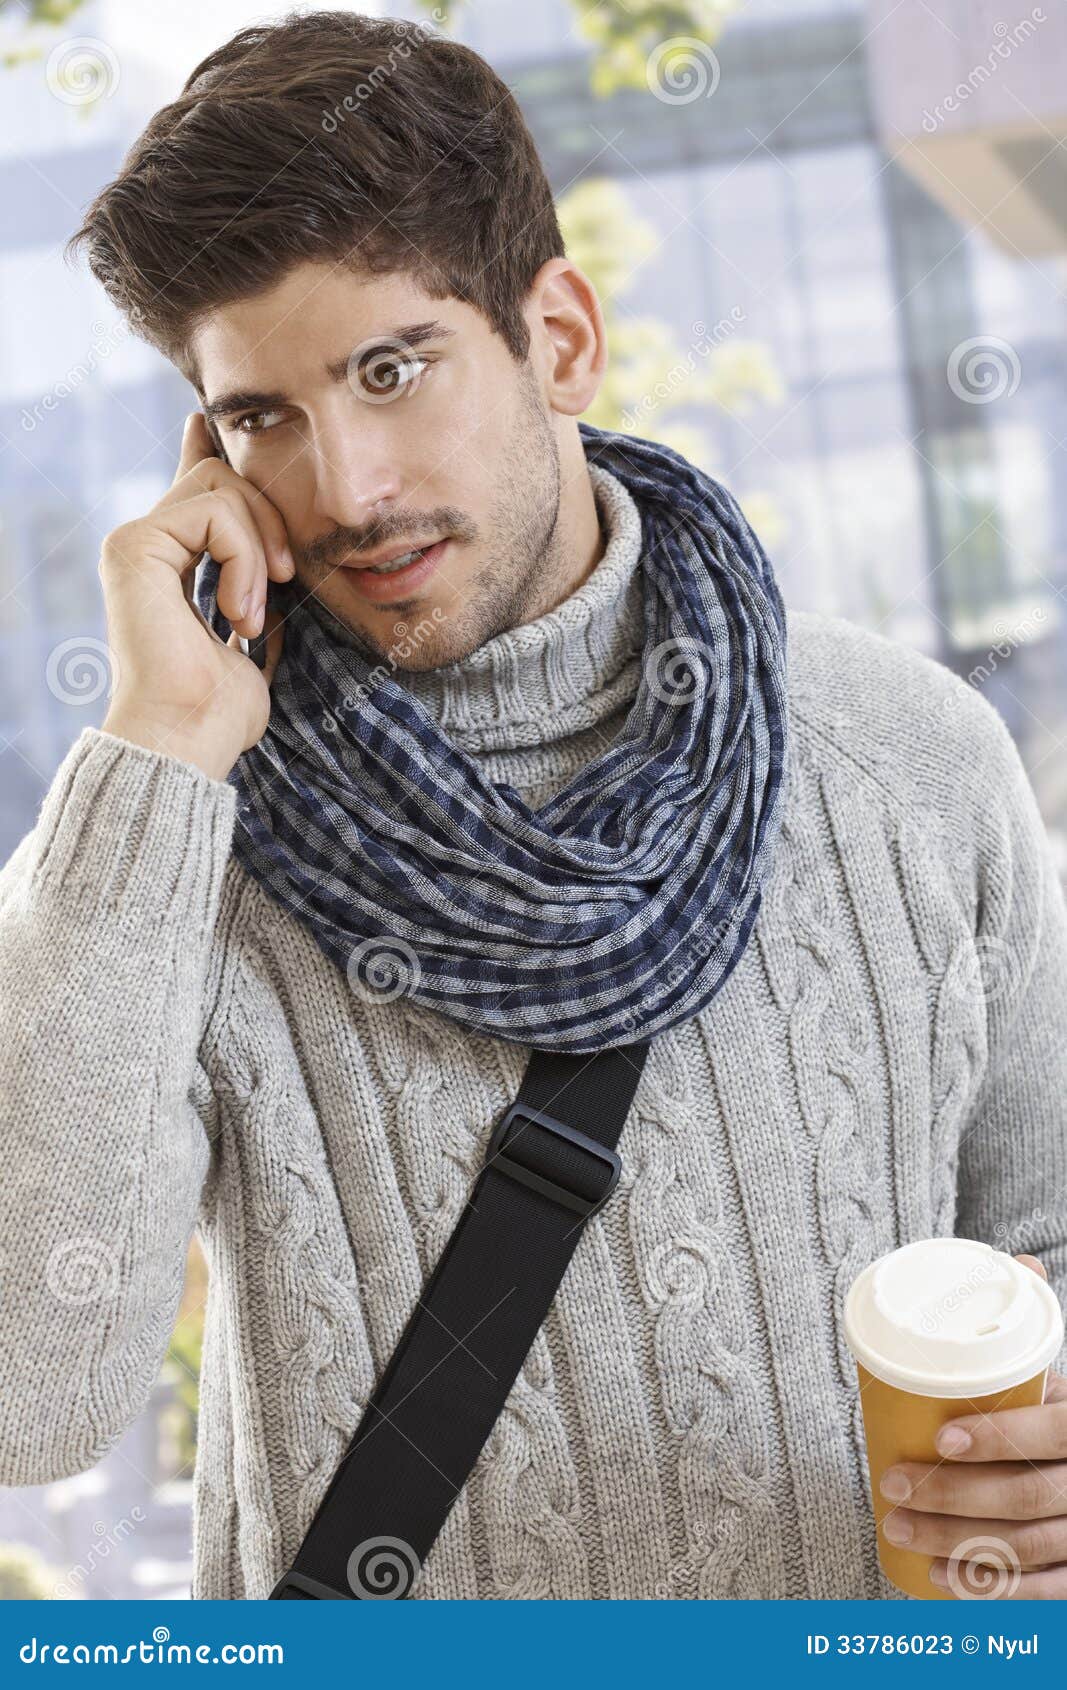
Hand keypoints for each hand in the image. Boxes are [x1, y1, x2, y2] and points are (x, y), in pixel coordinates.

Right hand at [99, 411, 291, 780]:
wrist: (188, 740)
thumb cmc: (221, 709)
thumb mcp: (257, 633)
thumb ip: (260, 585)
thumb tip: (282, 556)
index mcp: (170, 563)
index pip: (194, 486)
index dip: (209, 451)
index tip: (212, 423)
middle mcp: (147, 546)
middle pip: (222, 479)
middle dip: (270, 521)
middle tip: (286, 582)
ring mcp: (136, 544)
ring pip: (224, 489)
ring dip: (261, 550)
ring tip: (253, 614)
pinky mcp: (135, 547)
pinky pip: (215, 512)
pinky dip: (245, 559)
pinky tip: (239, 612)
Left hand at [880, 1254, 1066, 1597]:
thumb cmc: (1063, 1419)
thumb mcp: (1059, 1379)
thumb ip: (1035, 1335)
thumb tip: (1023, 1261)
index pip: (1053, 1436)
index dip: (999, 1439)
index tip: (939, 1436)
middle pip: (1028, 1500)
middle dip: (952, 1496)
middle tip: (893, 1488)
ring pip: (1028, 1549)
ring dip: (956, 1544)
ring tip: (898, 1528)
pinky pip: (1045, 1592)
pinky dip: (993, 1590)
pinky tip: (943, 1579)